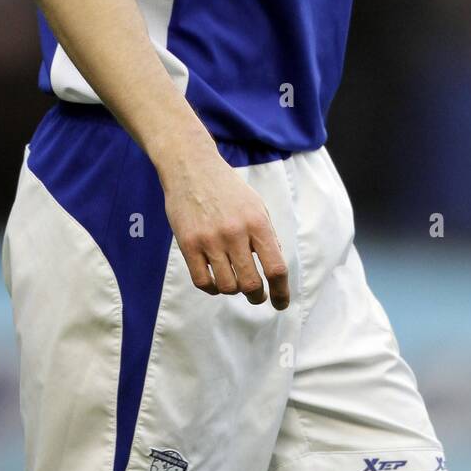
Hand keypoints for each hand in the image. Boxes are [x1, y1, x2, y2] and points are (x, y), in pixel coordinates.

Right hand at [160, 142, 290, 308]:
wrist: (192, 167)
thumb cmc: (227, 188)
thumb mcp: (256, 205)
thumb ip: (266, 235)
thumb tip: (274, 267)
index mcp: (257, 222)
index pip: (276, 268)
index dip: (282, 292)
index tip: (281, 303)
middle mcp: (235, 233)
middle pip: (251, 284)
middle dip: (257, 296)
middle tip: (257, 296)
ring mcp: (210, 239)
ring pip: (227, 287)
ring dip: (234, 291)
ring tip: (235, 283)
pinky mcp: (188, 244)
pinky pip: (203, 282)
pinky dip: (213, 288)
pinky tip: (216, 281)